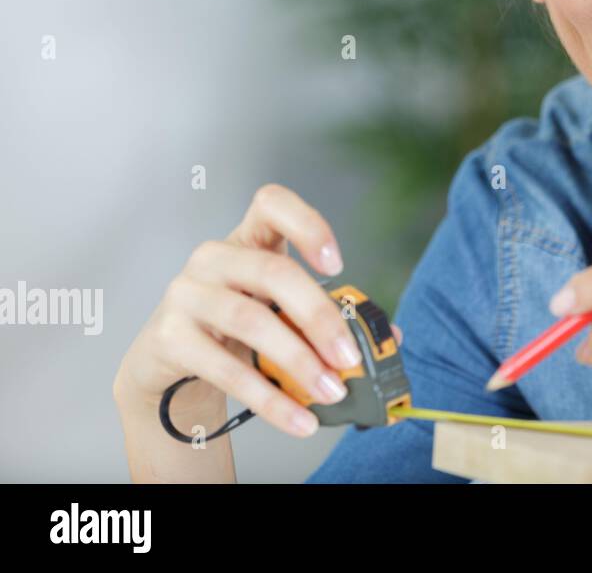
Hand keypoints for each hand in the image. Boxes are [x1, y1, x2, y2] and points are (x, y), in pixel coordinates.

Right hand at [113, 184, 399, 439]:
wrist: (170, 363)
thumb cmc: (235, 326)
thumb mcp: (279, 311)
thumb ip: (328, 316)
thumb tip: (390, 338)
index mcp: (248, 239)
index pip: (272, 203)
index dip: (308, 226)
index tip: (337, 265)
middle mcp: (213, 257)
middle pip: (275, 271)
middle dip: (320, 316)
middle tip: (349, 356)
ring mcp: (186, 293)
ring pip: (251, 319)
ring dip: (299, 361)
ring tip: (331, 390)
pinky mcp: (169, 336)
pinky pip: (226, 369)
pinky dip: (269, 399)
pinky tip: (299, 419)